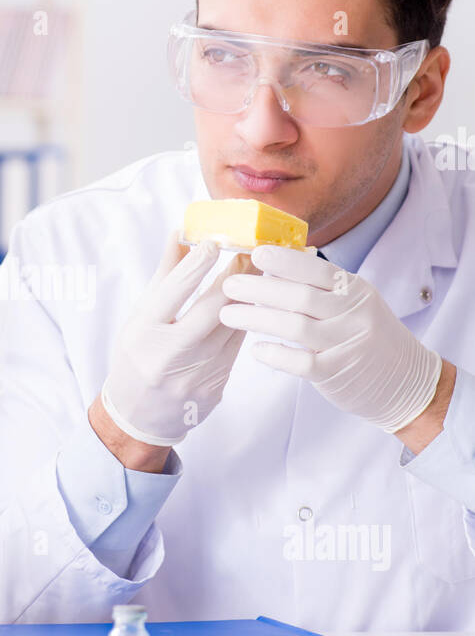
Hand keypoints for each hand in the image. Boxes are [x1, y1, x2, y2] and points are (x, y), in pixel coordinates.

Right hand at [100, 232, 259, 445]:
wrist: (139, 416)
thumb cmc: (136, 358)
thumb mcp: (139, 317)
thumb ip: (164, 276)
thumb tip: (182, 234)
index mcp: (145, 333)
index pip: (174, 291)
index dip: (198, 264)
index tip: (216, 242)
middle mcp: (169, 355)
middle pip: (211, 307)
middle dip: (235, 276)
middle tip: (252, 251)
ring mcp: (195, 374)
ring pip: (232, 327)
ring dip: (249, 297)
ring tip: (262, 272)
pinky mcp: (216, 386)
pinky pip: (237, 347)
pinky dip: (247, 322)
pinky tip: (257, 305)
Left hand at [218, 244, 442, 431]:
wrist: (408, 381)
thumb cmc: (370, 337)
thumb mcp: (357, 303)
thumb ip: (324, 287)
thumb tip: (278, 263)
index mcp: (355, 291)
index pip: (316, 269)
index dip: (284, 260)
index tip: (255, 253)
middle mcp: (353, 314)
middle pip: (299, 296)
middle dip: (258, 288)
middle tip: (229, 285)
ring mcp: (346, 344)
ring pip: (295, 326)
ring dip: (256, 319)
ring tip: (228, 314)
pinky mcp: (339, 373)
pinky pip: (301, 363)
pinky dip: (276, 355)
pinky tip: (256, 350)